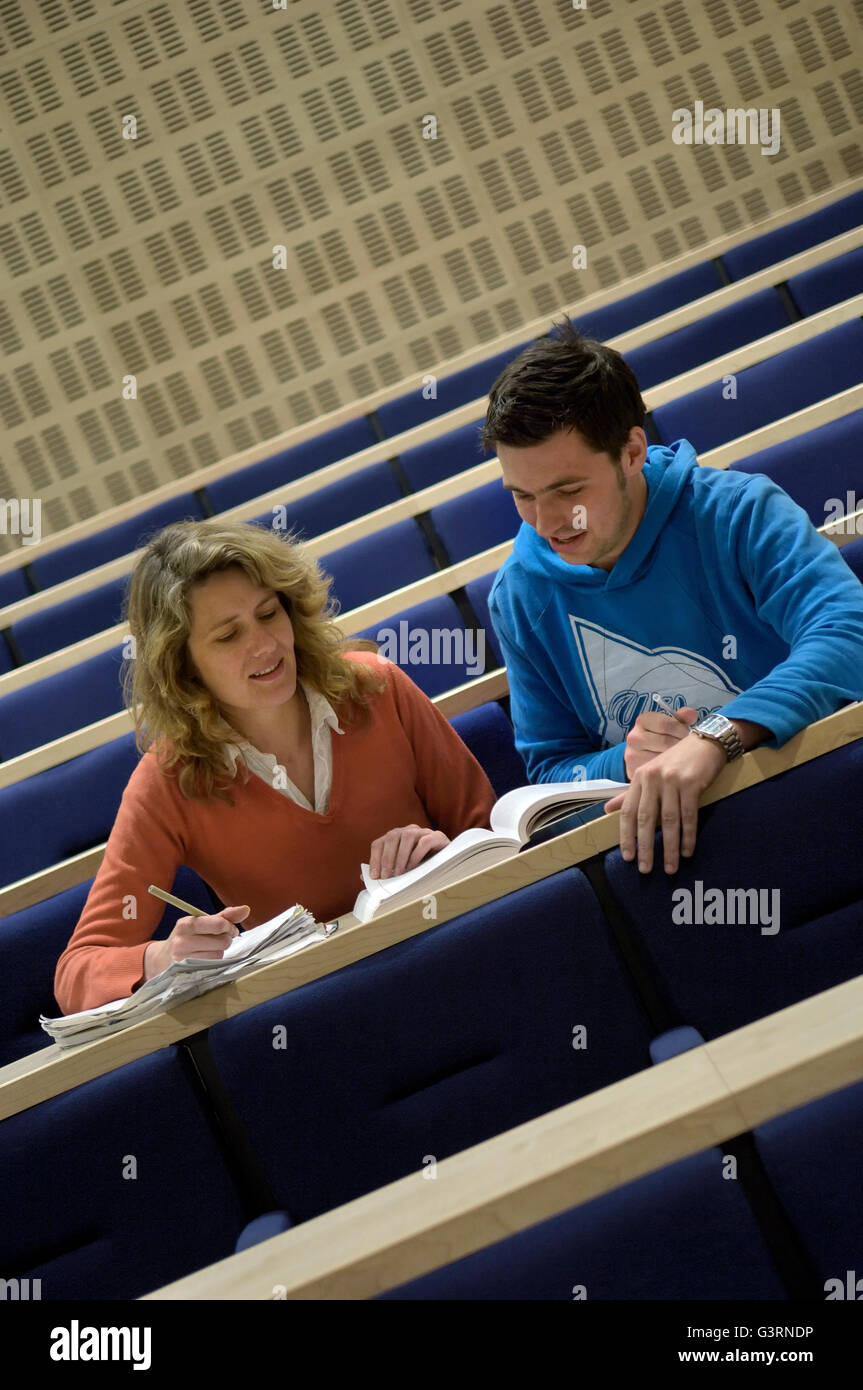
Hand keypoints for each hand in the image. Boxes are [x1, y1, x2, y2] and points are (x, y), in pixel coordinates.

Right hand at [143, 904, 250, 979]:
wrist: (162, 959)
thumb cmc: (188, 937)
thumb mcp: (200, 923)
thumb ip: (224, 916)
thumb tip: (246, 909)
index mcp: (186, 924)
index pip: (218, 924)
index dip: (229, 927)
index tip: (230, 929)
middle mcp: (182, 941)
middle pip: (223, 941)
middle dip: (225, 940)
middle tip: (218, 940)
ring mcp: (183, 959)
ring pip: (219, 955)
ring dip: (218, 952)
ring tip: (207, 950)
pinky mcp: (186, 973)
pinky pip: (213, 966)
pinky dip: (213, 963)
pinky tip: (204, 959)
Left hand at [368, 825, 449, 878]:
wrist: (447, 864)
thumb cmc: (420, 868)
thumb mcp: (400, 871)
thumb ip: (383, 871)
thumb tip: (363, 876)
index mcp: (395, 838)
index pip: (379, 843)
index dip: (374, 859)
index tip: (375, 877)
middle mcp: (408, 830)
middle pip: (392, 836)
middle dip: (387, 858)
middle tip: (387, 877)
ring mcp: (423, 831)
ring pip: (407, 835)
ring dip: (401, 856)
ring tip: (400, 873)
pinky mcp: (438, 836)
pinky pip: (425, 841)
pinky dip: (417, 854)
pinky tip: (414, 867)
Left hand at [604, 733, 726, 873]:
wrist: (705, 743)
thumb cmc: (676, 761)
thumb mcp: (650, 774)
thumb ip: (629, 794)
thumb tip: (607, 810)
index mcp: (639, 777)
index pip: (628, 811)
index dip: (626, 836)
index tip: (628, 857)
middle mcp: (652, 778)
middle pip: (646, 819)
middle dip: (645, 847)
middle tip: (645, 869)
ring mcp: (672, 780)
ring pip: (669, 821)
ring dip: (670, 848)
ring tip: (671, 868)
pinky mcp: (691, 783)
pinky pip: (688, 816)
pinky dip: (688, 836)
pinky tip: (688, 851)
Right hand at [624, 706, 698, 778]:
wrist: (639, 755)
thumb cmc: (658, 738)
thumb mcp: (668, 724)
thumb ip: (681, 718)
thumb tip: (692, 714)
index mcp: (643, 720)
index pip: (666, 724)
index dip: (682, 730)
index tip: (689, 735)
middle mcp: (635, 736)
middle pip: (666, 742)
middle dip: (681, 746)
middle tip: (689, 749)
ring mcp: (633, 754)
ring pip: (663, 758)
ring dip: (677, 759)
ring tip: (682, 758)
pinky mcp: (635, 769)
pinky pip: (658, 771)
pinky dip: (668, 770)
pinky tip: (673, 768)